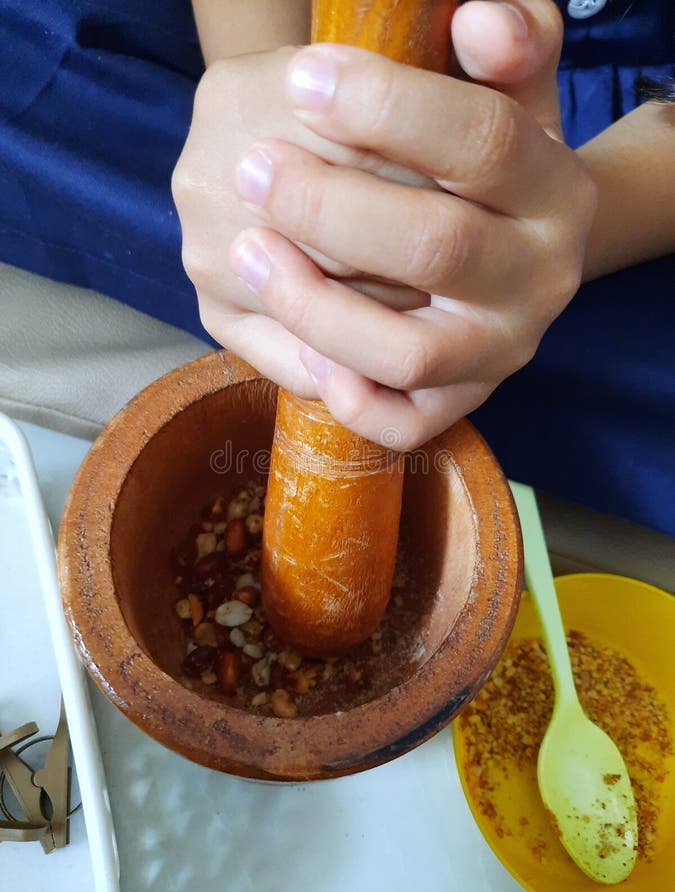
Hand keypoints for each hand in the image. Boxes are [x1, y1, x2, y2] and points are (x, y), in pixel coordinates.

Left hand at [173, 0, 596, 449]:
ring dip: (315, 306)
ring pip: (406, 353)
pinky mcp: (459, 403)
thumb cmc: (489, 163)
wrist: (520, 249)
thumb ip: (508, 42)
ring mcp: (497, 353)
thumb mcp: (510, 90)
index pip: (482, 143)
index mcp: (554, 189)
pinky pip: (402, 424)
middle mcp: (537, 281)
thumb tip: (477, 21)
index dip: (389, 108)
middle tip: (251, 166)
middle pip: (437, 248)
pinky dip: (344, 395)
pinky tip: (297, 341)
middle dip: (330, 207)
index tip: (305, 79)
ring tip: (244, 250)